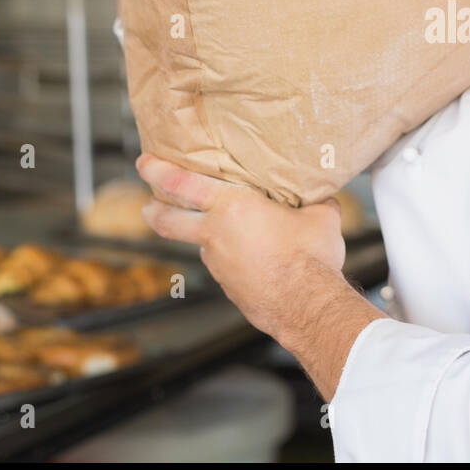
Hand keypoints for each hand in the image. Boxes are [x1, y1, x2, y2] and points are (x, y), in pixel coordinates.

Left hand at [135, 153, 345, 341]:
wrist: (308, 306)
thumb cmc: (311, 258)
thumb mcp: (321, 216)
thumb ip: (315, 200)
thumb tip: (323, 194)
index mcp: (233, 208)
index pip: (181, 184)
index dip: (158, 171)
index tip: (145, 162)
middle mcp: (216, 235)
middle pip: (166, 221)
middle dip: (153, 210)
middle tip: (150, 204)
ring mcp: (218, 265)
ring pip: (203, 244)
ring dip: (210, 237)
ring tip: (238, 233)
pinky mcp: (229, 288)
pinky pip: (226, 267)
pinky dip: (235, 260)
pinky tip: (259, 260)